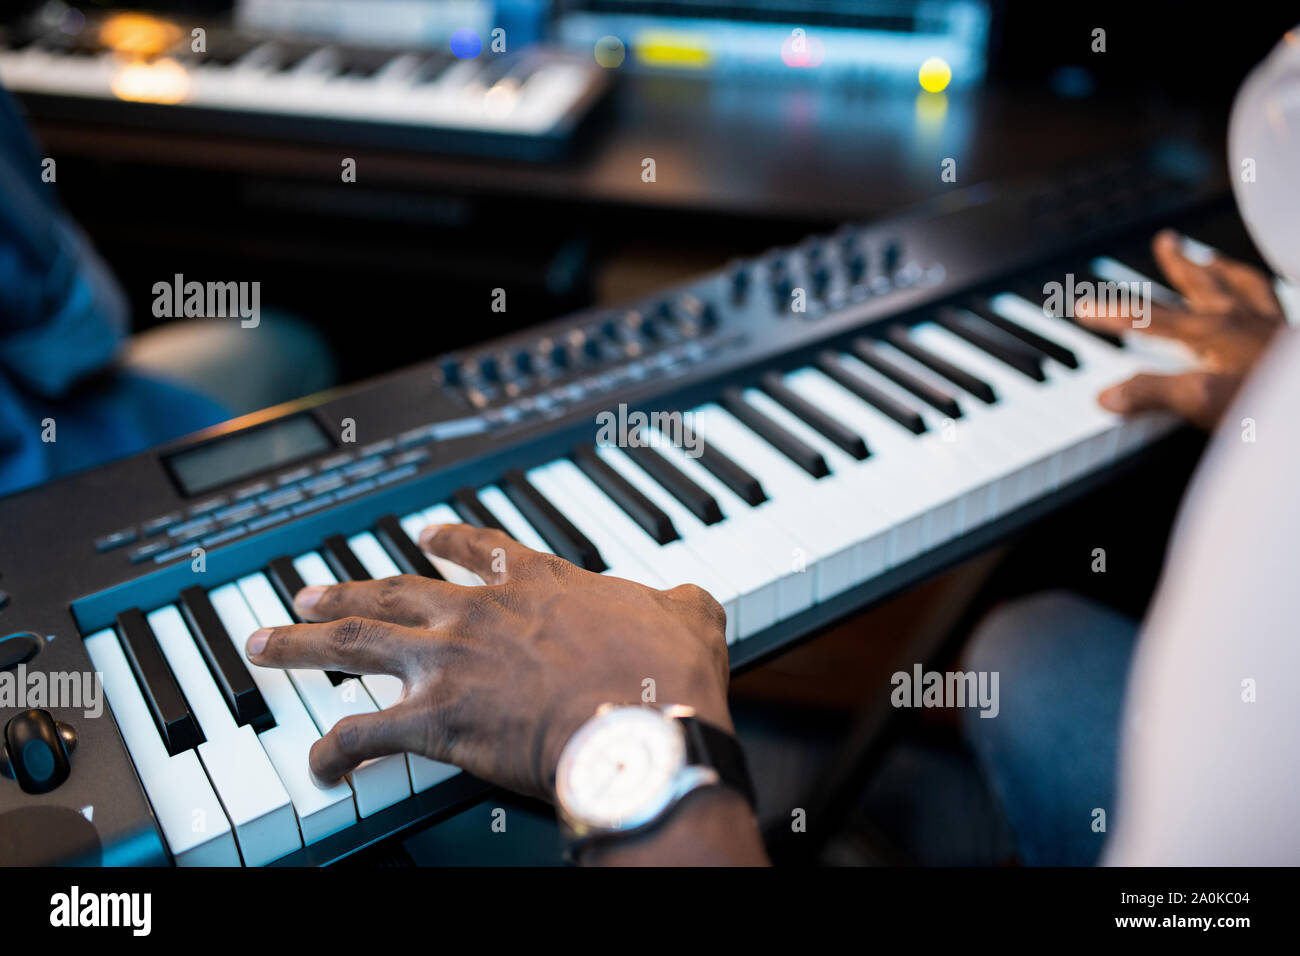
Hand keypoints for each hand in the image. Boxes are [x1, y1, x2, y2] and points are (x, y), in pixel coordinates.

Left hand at [243, 524, 731, 800]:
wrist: (636, 725)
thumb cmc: (661, 675)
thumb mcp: (687, 616)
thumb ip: (680, 601)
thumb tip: (691, 600)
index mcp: (537, 584)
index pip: (478, 550)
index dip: (447, 543)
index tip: (425, 537)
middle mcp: (477, 615)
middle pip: (390, 591)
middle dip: (342, 589)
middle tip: (306, 590)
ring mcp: (448, 666)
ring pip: (353, 643)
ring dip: (302, 643)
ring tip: (265, 641)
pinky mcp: (434, 722)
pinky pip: (363, 733)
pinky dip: (334, 748)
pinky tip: (318, 762)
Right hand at [1075, 229, 1284, 428]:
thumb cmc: (1276, 407)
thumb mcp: (1204, 402)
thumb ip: (1153, 394)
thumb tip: (1107, 395)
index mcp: (1214, 332)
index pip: (1151, 317)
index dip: (1113, 312)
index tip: (1083, 307)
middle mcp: (1245, 321)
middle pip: (1204, 284)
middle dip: (1179, 264)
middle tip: (1165, 242)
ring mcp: (1277, 329)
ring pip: (1248, 286)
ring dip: (1226, 270)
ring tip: (1214, 259)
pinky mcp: (1294, 344)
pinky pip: (1278, 305)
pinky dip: (1266, 296)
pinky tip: (1265, 305)